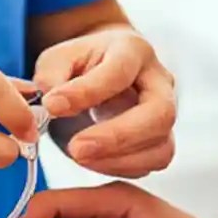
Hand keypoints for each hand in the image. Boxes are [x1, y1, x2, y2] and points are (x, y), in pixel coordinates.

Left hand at [34, 27, 175, 176]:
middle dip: (117, 136)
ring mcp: (165, 111)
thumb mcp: (58, 58)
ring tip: (80, 157)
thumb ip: (51, 76)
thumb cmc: (82, 62)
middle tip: (76, 149)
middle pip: (159, 113)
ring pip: (162, 145)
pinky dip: (122, 168)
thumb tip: (53, 105)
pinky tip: (93, 161)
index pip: (120, 71)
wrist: (104, 67)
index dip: (87, 91)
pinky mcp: (161, 138)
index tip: (53, 106)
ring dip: (119, 159)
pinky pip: (153, 162)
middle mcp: (159, 80)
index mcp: (133, 50)